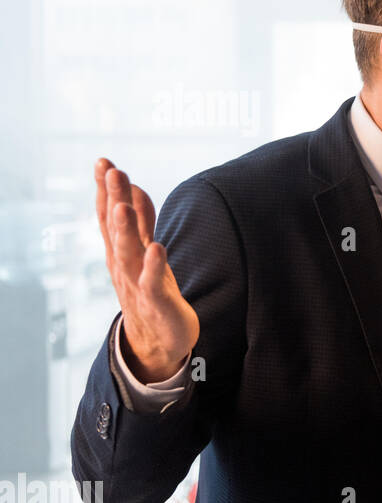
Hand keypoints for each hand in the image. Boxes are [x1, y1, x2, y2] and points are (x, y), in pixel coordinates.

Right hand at [95, 158, 198, 382]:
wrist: (157, 341)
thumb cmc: (150, 290)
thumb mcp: (144, 251)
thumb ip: (141, 220)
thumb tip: (132, 189)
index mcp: (121, 251)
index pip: (110, 216)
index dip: (107, 190)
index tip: (103, 161)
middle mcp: (124, 265)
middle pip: (117, 229)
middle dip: (113, 200)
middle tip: (111, 171)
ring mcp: (137, 284)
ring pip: (128, 253)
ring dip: (125, 229)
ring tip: (123, 204)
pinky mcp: (156, 303)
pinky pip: (153, 283)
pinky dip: (153, 266)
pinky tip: (156, 248)